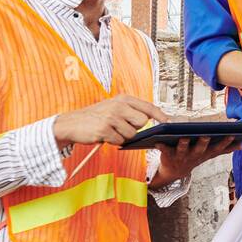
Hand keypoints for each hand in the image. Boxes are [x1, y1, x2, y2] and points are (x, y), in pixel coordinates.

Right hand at [53, 95, 169, 146]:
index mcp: (123, 99)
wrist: (71, 123)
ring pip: (131, 134)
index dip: (160, 115)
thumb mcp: (113, 107)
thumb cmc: (95, 117)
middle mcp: (119, 105)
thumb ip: (130, 111)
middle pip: (142, 122)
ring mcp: (112, 117)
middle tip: (120, 127)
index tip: (169, 122)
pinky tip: (104, 136)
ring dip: (122, 136)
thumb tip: (150, 121)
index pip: (148, 106)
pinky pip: (119, 141)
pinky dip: (113, 141)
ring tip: (110, 131)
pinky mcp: (105, 129)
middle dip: (135, 128)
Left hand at [150, 136, 240, 187]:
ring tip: (184, 137)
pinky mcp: (168, 155)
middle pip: (200, 149)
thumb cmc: (193, 157)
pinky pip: (164, 150)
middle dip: (203, 143)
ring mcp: (181, 156)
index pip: (217, 148)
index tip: (232, 135)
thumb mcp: (210, 154)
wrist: (173, 171)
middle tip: (206, 135)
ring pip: (183, 149)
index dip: (225, 142)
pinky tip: (158, 140)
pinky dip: (161, 146)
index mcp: (204, 154)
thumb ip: (225, 149)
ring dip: (183, 144)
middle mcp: (194, 155)